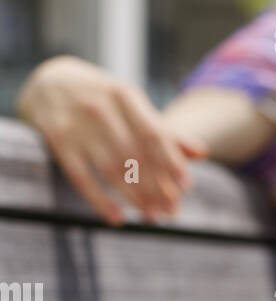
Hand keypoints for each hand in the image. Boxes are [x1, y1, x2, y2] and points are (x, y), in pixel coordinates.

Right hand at [15, 55, 207, 224]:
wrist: (48, 81)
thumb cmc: (100, 97)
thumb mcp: (130, 104)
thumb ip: (163, 129)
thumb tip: (202, 154)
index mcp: (124, 96)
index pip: (153, 133)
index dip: (171, 162)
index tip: (186, 187)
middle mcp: (101, 108)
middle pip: (135, 156)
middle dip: (155, 187)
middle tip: (170, 212)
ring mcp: (77, 124)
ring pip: (111, 169)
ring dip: (134, 197)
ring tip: (151, 217)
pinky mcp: (58, 140)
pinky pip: (81, 178)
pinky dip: (100, 201)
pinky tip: (117, 219)